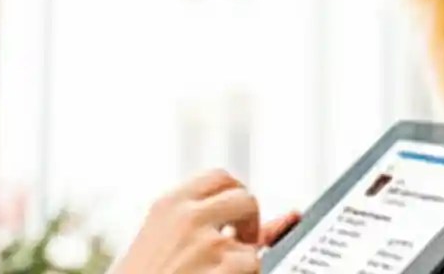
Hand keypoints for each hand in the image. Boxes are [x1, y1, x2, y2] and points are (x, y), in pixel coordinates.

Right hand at [111, 170, 299, 273]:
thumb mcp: (160, 243)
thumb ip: (207, 224)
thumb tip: (283, 217)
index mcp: (168, 205)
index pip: (219, 178)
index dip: (235, 196)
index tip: (234, 215)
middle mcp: (187, 217)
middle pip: (245, 199)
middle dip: (249, 224)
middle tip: (239, 246)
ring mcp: (206, 244)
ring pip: (251, 244)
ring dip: (242, 263)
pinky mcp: (222, 269)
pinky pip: (254, 265)